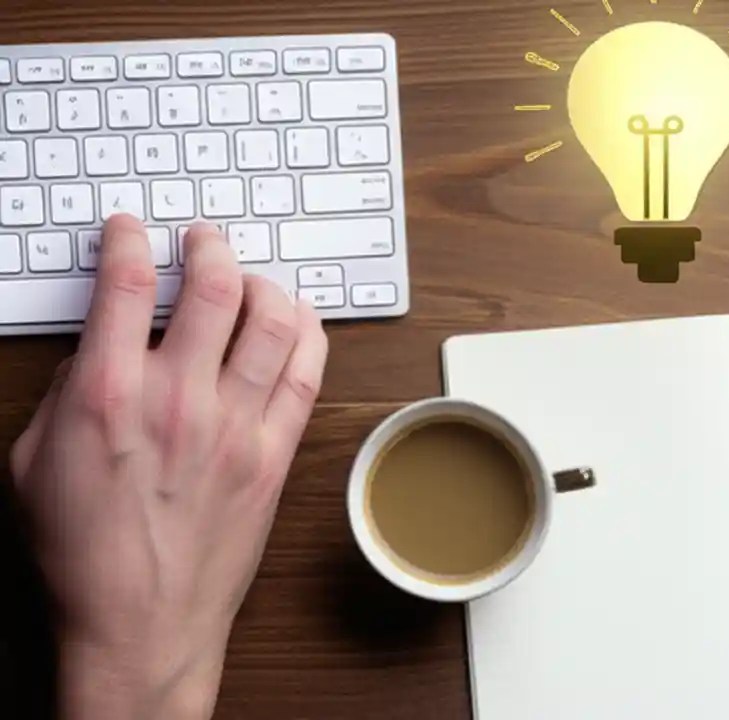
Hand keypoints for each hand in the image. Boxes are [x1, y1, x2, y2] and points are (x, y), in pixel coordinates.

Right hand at [8, 216, 327, 719]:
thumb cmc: (83, 552)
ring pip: (272, 322)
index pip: (126, 284)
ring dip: (263, 284)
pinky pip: (307, 373)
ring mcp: (236, 426)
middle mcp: (179, 400)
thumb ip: (68, 391)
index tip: (132, 230)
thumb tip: (98, 346)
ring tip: (251, 279)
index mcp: (108, 394)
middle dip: (209, 247)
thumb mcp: (36, 460)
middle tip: (203, 241)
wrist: (140, 623)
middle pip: (214, 288)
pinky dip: (307, 333)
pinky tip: (297, 320)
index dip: (129, 240)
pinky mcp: (275, 454)